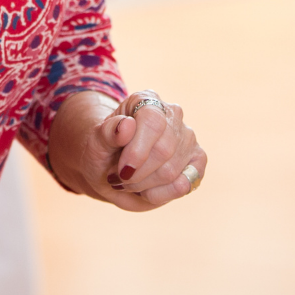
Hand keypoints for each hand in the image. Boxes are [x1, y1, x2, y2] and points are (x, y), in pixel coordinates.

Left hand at [48, 89, 205, 211]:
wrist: (112, 168)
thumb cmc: (104, 151)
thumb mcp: (96, 142)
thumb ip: (108, 132)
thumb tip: (127, 125)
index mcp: (146, 100)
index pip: (152, 121)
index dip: (137, 151)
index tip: (121, 171)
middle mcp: (172, 114)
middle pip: (164, 150)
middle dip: (138, 174)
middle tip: (119, 179)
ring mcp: (188, 137)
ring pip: (172, 171)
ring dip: (145, 186)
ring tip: (129, 183)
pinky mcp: (197, 161)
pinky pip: (185, 185)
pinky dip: (161, 195)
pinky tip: (147, 190)